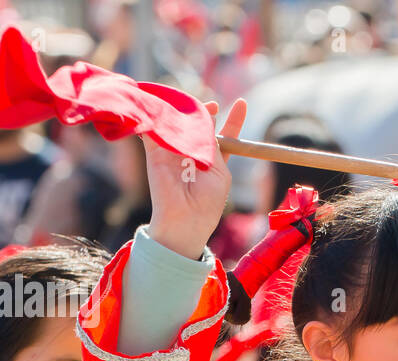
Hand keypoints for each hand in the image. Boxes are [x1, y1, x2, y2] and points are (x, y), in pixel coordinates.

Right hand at [145, 98, 246, 259]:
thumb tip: (207, 119)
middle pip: (198, 122)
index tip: (242, 103)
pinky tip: (161, 101)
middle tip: (212, 106)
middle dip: (204, 110)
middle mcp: (193, 151)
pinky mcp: (155, 150)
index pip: (225, 134)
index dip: (234, 119)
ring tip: (187, 101)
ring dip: (180, 108)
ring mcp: (174, 149)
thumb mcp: (219, 171)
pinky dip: (156, 113)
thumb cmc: (207, 203)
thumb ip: (214, 145)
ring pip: (177, 121)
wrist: (185, 221)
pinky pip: (155, 126)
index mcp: (213, 159)